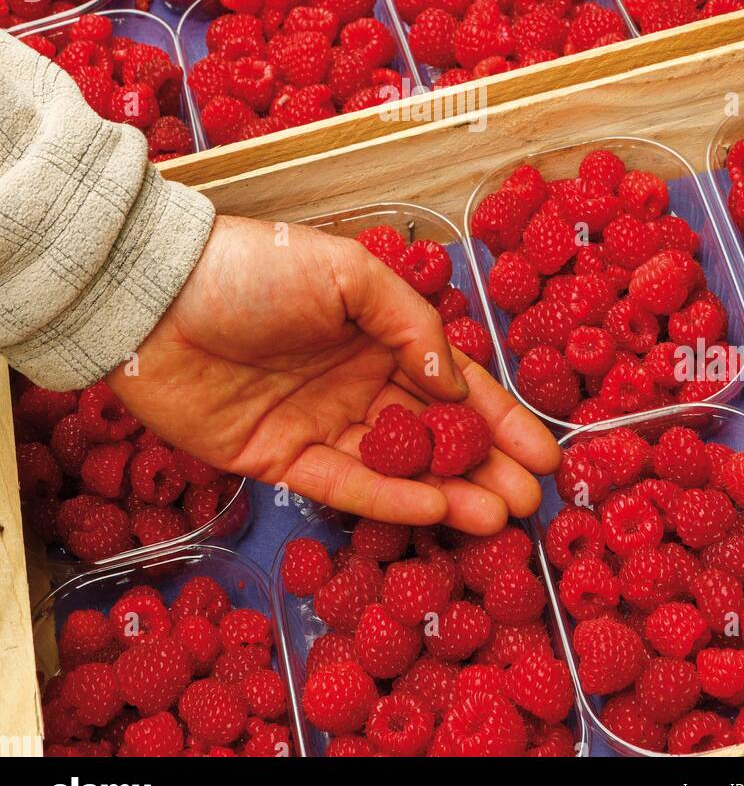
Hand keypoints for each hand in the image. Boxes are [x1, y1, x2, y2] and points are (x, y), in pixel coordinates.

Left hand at [108, 215, 560, 533]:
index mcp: (380, 332)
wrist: (155, 297)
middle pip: (436, 434)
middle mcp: (358, 382)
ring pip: (399, 467)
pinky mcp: (281, 460)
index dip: (500, 418)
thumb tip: (458, 385)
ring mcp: (321, 424)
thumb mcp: (348, 273)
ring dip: (450, 491)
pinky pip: (346, 485)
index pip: (455, 382)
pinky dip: (391, 499)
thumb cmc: (255, 268)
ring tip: (499, 517)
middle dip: (487, 466)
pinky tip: (436, 510)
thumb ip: (411, 324)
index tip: (545, 455)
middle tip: (531, 502)